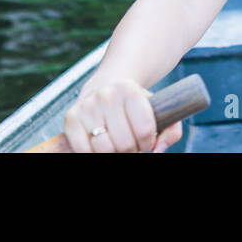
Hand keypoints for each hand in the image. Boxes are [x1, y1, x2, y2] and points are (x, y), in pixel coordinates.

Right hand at [63, 77, 184, 152]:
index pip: (145, 130)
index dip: (147, 143)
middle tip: (130, 144)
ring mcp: (87, 106)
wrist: (104, 88)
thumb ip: (171, 129)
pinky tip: (101, 145)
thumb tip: (158, 150)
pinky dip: (94, 154)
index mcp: (130, 91)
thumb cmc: (134, 106)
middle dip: (131, 150)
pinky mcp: (71, 119)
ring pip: (104, 149)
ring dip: (114, 153)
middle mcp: (107, 95)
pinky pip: (83, 151)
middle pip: (125, 143)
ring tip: (117, 145)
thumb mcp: (157, 110)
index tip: (145, 140)